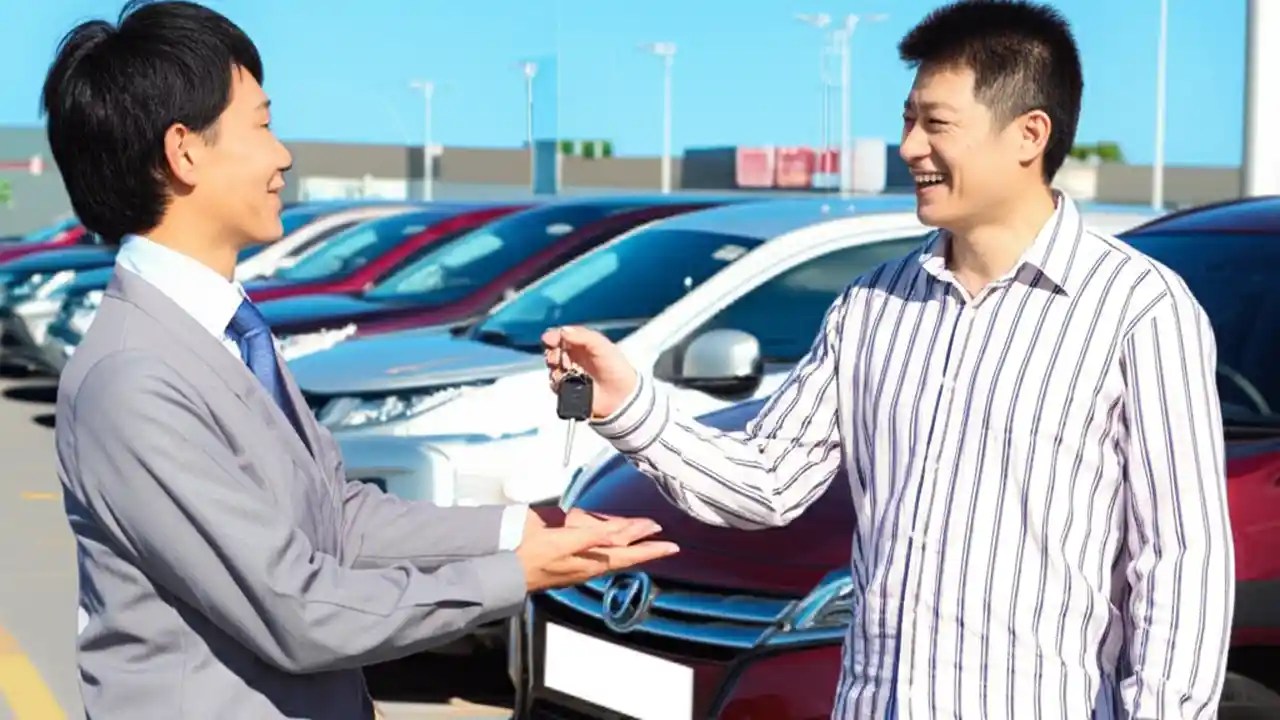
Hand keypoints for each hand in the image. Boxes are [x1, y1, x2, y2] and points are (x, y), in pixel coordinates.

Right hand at [515, 512, 677, 592]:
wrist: (506, 573)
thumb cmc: (527, 551)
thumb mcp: (560, 538)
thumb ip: (590, 536)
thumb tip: (618, 537)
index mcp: (586, 556)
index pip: (619, 545)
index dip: (638, 536)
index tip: (656, 528)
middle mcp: (587, 565)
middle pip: (623, 556)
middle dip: (646, 549)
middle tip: (668, 545)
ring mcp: (581, 569)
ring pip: (614, 560)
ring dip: (634, 553)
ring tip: (651, 546)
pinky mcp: (573, 569)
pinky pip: (602, 563)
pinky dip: (616, 556)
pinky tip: (620, 555)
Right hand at [541, 325, 638, 418]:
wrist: (620, 394)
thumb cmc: (616, 367)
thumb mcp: (601, 345)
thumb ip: (582, 336)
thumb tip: (562, 331)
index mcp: (581, 343)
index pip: (560, 336)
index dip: (552, 336)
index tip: (549, 339)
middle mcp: (573, 357)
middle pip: (552, 351)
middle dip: (552, 353)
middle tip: (561, 357)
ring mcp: (569, 373)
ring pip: (551, 367)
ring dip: (556, 367)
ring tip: (568, 369)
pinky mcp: (567, 389)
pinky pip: (554, 384)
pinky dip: (557, 381)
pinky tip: (567, 380)